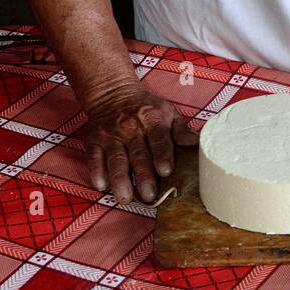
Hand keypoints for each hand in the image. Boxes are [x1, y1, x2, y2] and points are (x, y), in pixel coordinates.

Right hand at [82, 84, 197, 204]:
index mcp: (152, 119)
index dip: (162, 155)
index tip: (166, 171)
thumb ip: (180, 131)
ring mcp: (110, 134)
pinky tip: (101, 186)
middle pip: (138, 154)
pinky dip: (96, 172)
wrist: (112, 92)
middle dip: (143, 176)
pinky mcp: (93, 140)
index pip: (159, 138)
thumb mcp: (167, 112)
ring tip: (126, 197)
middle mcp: (130, 127)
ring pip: (116, 159)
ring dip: (120, 179)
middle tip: (149, 195)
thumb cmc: (145, 108)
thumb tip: (195, 144)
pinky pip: (93, 158)